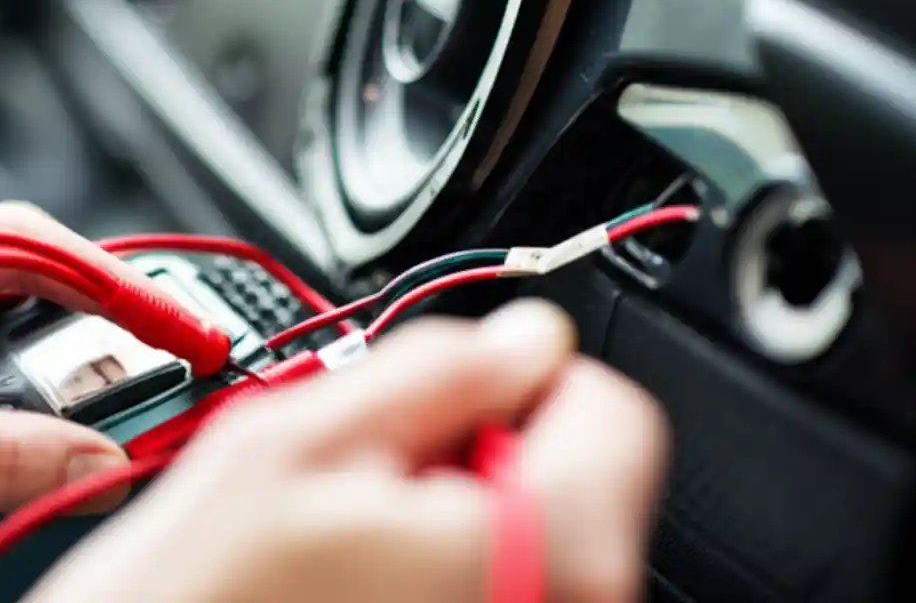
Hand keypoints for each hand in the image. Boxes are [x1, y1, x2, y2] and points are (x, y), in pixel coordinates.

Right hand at [28, 300, 669, 602]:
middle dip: (483, 450)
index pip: (615, 414)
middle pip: (576, 478)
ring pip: (535, 535)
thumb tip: (527, 338)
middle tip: (374, 481)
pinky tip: (363, 588)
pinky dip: (447, 570)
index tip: (455, 398)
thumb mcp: (300, 440)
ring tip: (354, 543)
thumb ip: (439, 369)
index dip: (527, 383)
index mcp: (542, 549)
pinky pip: (505, 587)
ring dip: (458, 514)